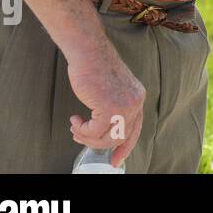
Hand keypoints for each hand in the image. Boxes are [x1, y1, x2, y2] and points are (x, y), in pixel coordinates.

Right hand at [67, 45, 146, 167]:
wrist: (88, 51)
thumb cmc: (94, 67)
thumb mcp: (111, 88)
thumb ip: (113, 106)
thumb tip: (104, 129)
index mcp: (137, 97)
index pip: (136, 129)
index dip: (126, 147)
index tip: (116, 160)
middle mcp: (135, 102)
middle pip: (121, 137)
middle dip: (99, 143)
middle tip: (80, 138)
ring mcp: (125, 105)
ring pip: (107, 138)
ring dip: (87, 137)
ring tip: (76, 128)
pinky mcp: (110, 107)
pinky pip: (94, 131)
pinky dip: (82, 130)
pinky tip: (75, 120)